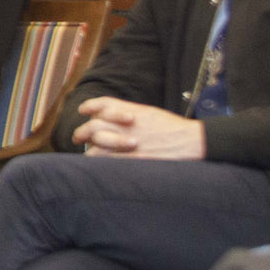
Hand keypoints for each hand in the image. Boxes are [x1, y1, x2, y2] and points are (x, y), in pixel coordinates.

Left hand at [73, 97, 206, 159]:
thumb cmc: (173, 128)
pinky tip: (98, 165)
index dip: (90, 106)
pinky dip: (100, 162)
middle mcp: (126, 125)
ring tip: (87, 153)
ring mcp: (129, 142)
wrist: (191, 141)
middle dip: (82, 132)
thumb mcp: (150, 113)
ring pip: (98, 145)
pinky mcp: (134, 158)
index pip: (103, 104)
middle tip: (77, 138)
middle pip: (94, 126)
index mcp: (131, 111)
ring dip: (89, 150)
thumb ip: (129, 112)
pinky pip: (109, 161)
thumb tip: (111, 114)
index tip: (82, 111)